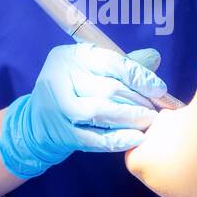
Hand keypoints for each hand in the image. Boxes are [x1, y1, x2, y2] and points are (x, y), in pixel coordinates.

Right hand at [0, 43, 166, 179]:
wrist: (38, 120)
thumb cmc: (74, 89)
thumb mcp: (92, 69)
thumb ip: (122, 64)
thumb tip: (154, 57)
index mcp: (71, 56)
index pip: (111, 62)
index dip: (139, 76)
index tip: (158, 89)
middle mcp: (60, 77)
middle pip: (107, 89)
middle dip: (137, 101)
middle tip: (155, 109)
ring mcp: (58, 107)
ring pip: (100, 112)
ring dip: (130, 119)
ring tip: (148, 122)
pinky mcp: (61, 132)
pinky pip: (93, 138)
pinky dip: (117, 139)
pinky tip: (136, 138)